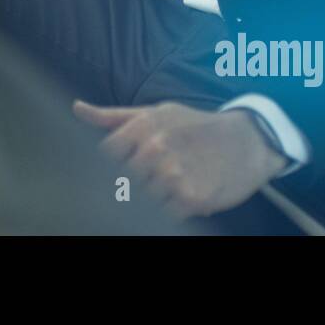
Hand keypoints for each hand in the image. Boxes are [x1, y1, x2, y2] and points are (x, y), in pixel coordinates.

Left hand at [73, 99, 287, 218]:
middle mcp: (155, 149)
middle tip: (141, 184)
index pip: (104, 156)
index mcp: (143, 127)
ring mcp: (173, 175)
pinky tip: (176, 200)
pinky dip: (167, 212)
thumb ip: (113, 117)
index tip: (113, 172)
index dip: (105, 168)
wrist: (247, 141)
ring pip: (139, 201)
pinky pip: (164, 215)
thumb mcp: (157, 112)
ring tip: (162, 190)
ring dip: (146, 201)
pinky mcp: (191, 198)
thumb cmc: (196, 126)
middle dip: (126, 186)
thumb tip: (76, 109)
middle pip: (119, 182)